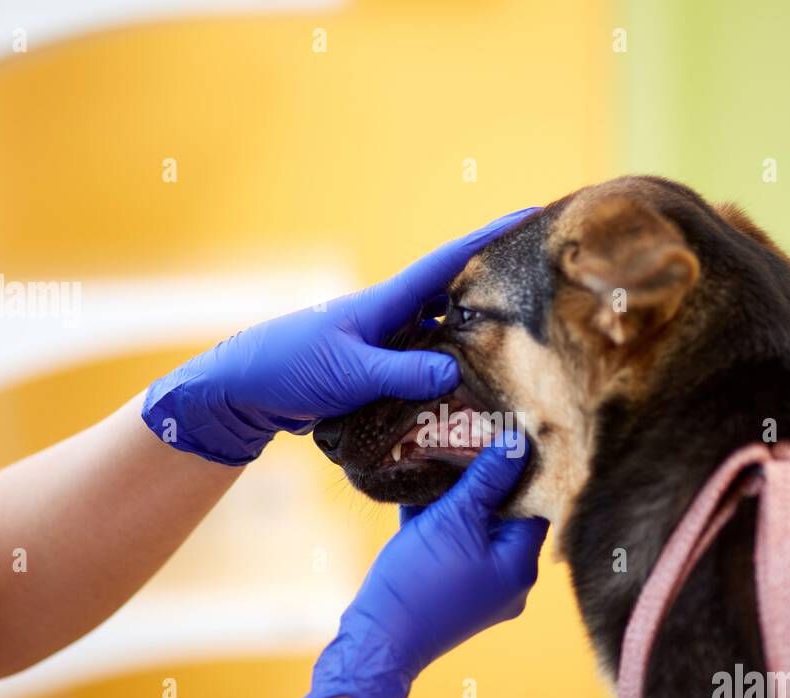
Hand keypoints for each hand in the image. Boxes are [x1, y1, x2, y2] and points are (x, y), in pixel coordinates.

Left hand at [141, 208, 537, 463]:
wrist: (246, 390)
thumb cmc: (291, 369)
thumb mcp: (349, 372)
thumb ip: (400, 372)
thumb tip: (455, 369)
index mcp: (387, 302)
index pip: (446, 262)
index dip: (488, 239)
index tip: (528, 215)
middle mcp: (393, 317)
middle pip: (454, 295)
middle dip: (495, 285)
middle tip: (543, 284)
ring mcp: (387, 344)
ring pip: (444, 334)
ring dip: (477, 336)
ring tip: (523, 342)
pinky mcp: (380, 373)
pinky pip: (427, 366)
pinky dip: (451, 372)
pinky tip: (474, 389)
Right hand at [290, 435, 548, 697]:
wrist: (378, 640)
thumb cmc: (420, 582)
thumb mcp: (454, 521)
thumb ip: (486, 481)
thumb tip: (516, 444)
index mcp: (520, 566)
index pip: (536, 505)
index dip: (523, 468)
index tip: (510, 433)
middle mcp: (508, 580)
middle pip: (505, 516)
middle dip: (486, 479)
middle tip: (473, 438)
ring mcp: (479, 586)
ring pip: (475, 529)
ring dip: (459, 496)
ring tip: (445, 455)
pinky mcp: (451, 588)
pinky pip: (453, 545)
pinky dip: (441, 519)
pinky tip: (422, 486)